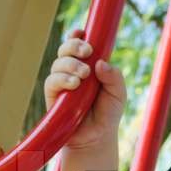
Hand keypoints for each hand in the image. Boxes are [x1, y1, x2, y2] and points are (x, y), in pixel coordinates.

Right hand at [43, 30, 125, 150]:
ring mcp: (61, 82)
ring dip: (70, 64)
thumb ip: (115, 78)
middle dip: (74, 45)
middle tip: (88, 52)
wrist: (97, 137)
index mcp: (89, 65)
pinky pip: (52, 81)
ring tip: (84, 75)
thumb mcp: (118, 94)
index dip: (78, 35)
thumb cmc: (108, 113)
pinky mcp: (53, 96)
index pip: (78, 44)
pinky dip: (62, 79)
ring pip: (58, 63)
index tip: (83, 32)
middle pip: (66, 49)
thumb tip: (101, 63)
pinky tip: (74, 84)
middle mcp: (72, 71)